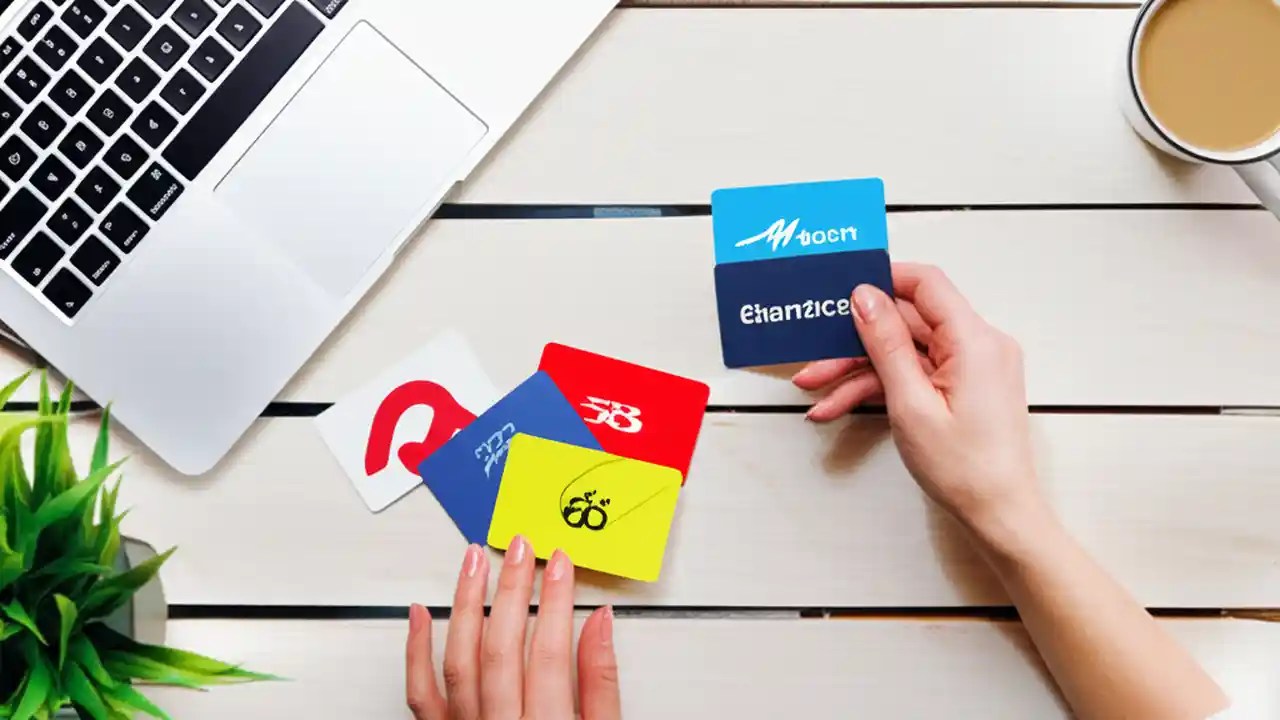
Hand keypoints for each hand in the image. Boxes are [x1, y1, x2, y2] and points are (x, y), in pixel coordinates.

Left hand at [406, 538, 621, 719]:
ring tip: (474, 560)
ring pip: (457, 661)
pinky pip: (420, 692)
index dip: (557, 602)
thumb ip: (601, 686)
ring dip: (465, 603)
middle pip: (500, 648)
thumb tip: (600, 625)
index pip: (549, 653)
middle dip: (512, 589)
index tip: (562, 564)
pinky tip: (420, 612)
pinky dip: (415, 649)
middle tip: (522, 547)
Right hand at [793, 263, 1045, 537]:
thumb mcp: (910, 403)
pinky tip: (842, 406)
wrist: (998, 514)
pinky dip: (881, 387)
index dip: (883, 280)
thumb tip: (865, 297)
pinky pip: (917, 372)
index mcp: (975, 341)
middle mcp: (979, 345)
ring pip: (905, 352)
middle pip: (907, 323)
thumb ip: (886, 344)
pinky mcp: (964, 384)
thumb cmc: (965, 468)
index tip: (844, 291)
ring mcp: (972, 366)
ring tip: (819, 395)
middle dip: (856, 343)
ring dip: (860, 371)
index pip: (926, 284)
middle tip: (815, 363)